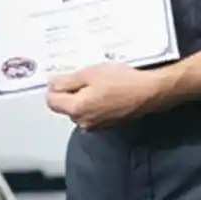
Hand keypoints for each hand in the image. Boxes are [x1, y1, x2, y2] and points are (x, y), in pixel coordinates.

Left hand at [44, 62, 171, 130]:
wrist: (148, 92)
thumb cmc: (122, 81)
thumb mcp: (89, 74)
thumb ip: (67, 81)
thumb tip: (52, 85)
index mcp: (76, 109)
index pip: (51, 101)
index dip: (54, 88)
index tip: (63, 77)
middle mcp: (84, 122)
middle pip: (65, 106)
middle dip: (70, 92)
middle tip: (84, 77)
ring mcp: (96, 125)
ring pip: (78, 109)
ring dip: (82, 97)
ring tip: (97, 83)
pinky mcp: (106, 124)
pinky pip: (91, 112)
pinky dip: (94, 103)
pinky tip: (105, 91)